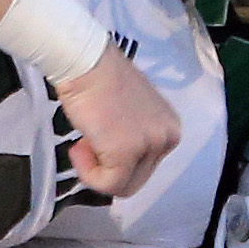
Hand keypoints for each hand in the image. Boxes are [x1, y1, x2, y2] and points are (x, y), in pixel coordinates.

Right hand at [54, 42, 181, 198]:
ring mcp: (149, 146)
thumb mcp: (129, 111)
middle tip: (86, 143)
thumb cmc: (100, 78)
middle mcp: (167, 137)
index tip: (98, 137)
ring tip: (82, 144)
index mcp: (170, 127)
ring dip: (95, 171)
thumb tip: (117, 156)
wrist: (86, 62)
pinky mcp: (127, 153)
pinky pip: (107, 184)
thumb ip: (131, 134)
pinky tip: (78, 147)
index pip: (146, 166)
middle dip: (107, 167)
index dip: (116, 158)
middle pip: (137, 179)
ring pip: (122, 185)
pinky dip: (87, 173)